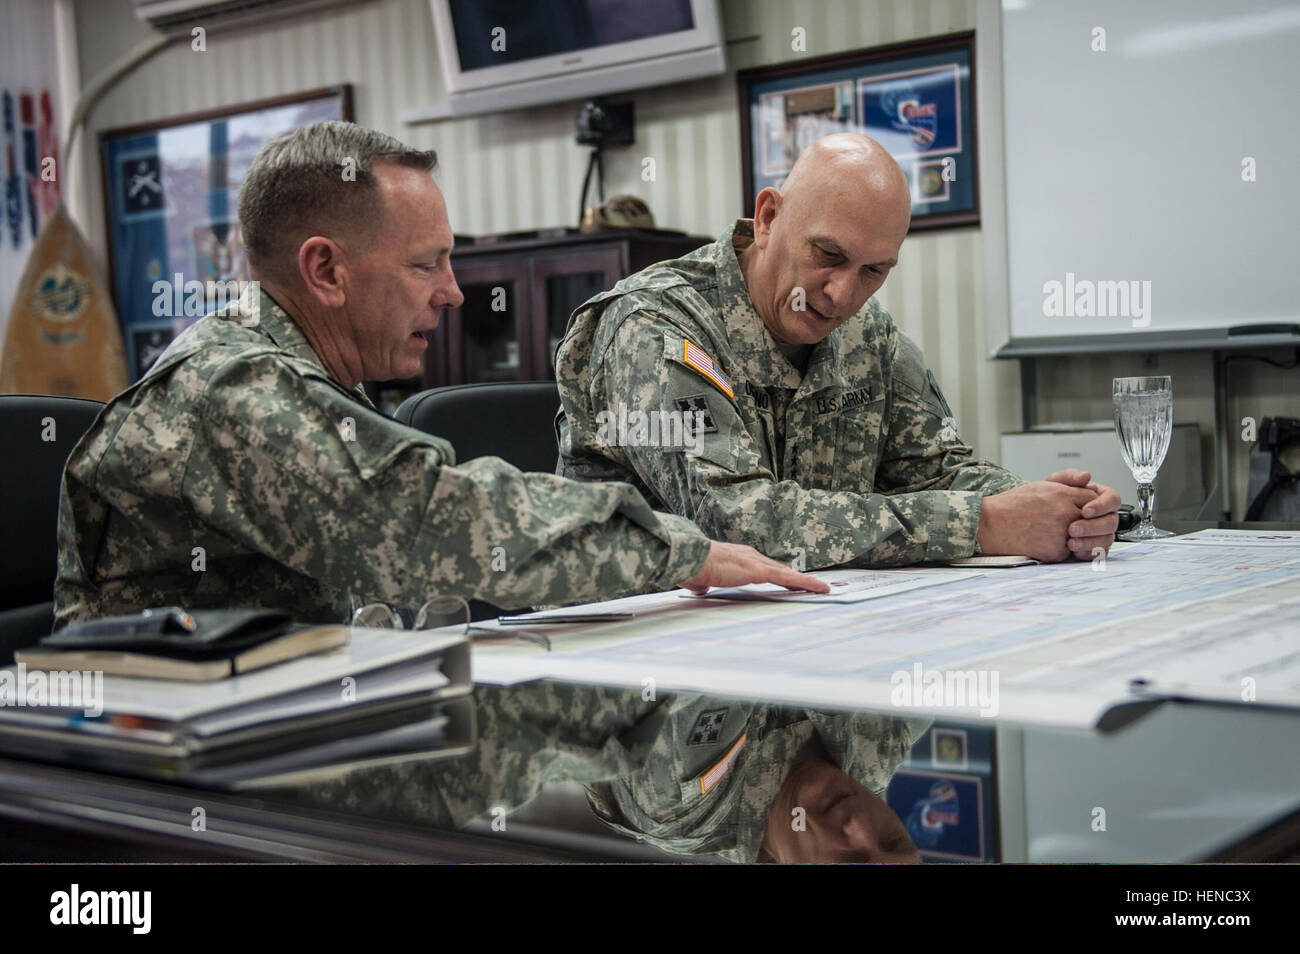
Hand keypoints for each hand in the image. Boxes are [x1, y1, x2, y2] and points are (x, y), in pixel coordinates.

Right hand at [679, 541, 829, 595]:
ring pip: (787, 574)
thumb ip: (704, 583)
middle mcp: (750, 556)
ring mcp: (756, 562)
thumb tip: (700, 587)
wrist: (690, 558)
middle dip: (795, 579)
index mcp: (737, 558)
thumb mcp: (700, 578)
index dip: (777, 575)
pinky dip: (805, 584)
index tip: (787, 582)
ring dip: (805, 582)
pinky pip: (787, 579)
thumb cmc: (692, 566)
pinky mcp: (759, 570)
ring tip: (822, 589)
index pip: (763, 568)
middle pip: (779, 569)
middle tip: (811, 586)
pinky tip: (819, 589)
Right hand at [977, 479, 1099, 561]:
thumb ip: (1067, 482)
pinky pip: (1068, 553)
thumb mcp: (1040, 485)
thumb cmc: (1011, 506)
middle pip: (1093, 520)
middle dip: (1087, 524)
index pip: (1093, 498)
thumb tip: (1087, 478)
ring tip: (1057, 535)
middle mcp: (1065, 512)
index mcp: (1062, 494)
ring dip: (1076, 539)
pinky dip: (1060, 550)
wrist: (990, 524)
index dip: (1090, 505)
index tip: (1083, 510)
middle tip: (1075, 526)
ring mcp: (1061, 532)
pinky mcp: (1056, 550)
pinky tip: (1044, 544)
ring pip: (1083, 538)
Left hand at [1044, 469, 1121, 559]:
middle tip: (1073, 529)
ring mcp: (1100, 533)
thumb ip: (1069, 476)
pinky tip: (1075, 552)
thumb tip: (1086, 475)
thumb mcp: (1055, 484)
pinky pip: (1099, 554)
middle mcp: (1103, 516)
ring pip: (1106, 539)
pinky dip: (1087, 554)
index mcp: (1099, 498)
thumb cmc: (1047, 500)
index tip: (1085, 510)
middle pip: (1111, 522)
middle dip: (1093, 527)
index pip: (1113, 499)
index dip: (1102, 505)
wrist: (1032, 518)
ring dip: (1090, 542)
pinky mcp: (1093, 547)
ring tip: (1070, 543)